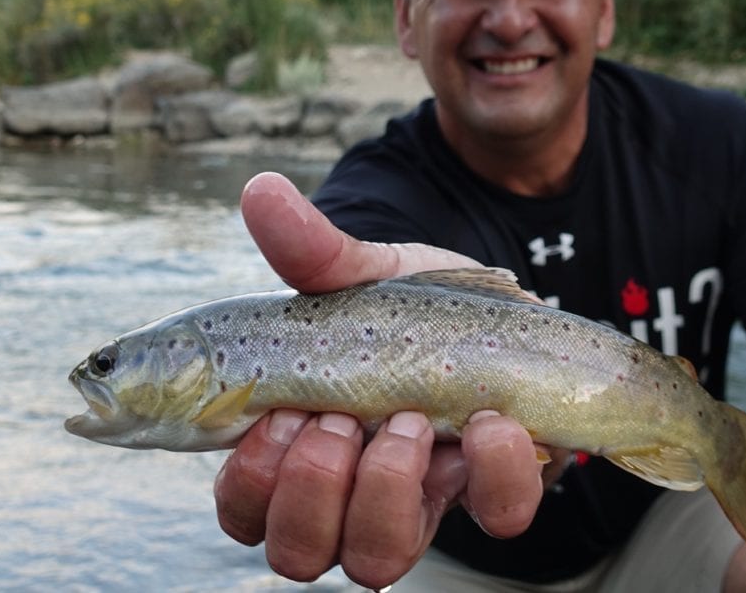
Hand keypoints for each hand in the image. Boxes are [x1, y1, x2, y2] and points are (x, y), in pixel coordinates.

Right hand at [213, 172, 545, 588]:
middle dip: (309, 491)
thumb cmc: (412, 311)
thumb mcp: (363, 277)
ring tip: (406, 421)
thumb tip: (259, 189)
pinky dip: (491, 471)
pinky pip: (493, 516)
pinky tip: (489, 421)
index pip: (242, 506)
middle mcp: (351, 491)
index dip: (250, 481)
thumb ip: (313, 251)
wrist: (503, 316)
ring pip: (376, 559)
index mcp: (299, 445)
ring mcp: (424, 498)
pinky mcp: (495, 490)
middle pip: (297, 551)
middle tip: (336, 421)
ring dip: (384, 491)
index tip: (279, 414)